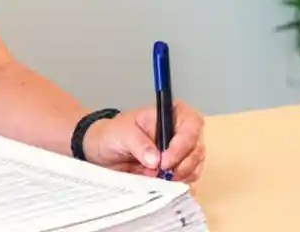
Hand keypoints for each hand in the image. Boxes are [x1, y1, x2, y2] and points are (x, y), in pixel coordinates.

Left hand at [85, 100, 205, 182]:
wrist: (102, 151)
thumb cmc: (112, 134)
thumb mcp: (121, 133)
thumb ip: (138, 144)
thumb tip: (156, 159)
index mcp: (171, 114)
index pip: (192, 125)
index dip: (183, 144)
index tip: (165, 161)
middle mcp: (180, 132)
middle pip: (197, 149)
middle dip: (182, 165)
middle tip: (161, 174)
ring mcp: (181, 152)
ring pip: (195, 166)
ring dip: (179, 177)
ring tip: (157, 178)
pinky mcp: (177, 170)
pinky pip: (188, 180)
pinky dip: (178, 185)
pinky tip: (165, 186)